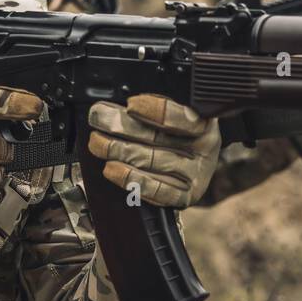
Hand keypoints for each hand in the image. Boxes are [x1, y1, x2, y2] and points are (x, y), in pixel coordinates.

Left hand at [87, 94, 219, 208]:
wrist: (194, 162)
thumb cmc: (176, 131)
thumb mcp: (172, 112)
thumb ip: (151, 107)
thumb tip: (117, 106)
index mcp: (203, 123)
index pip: (182, 117)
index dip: (155, 110)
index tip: (131, 105)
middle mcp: (203, 149)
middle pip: (157, 139)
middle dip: (122, 126)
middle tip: (99, 119)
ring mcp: (195, 174)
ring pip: (151, 162)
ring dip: (118, 151)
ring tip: (98, 144)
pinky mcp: (184, 196)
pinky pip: (156, 191)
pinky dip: (131, 180)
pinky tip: (112, 169)